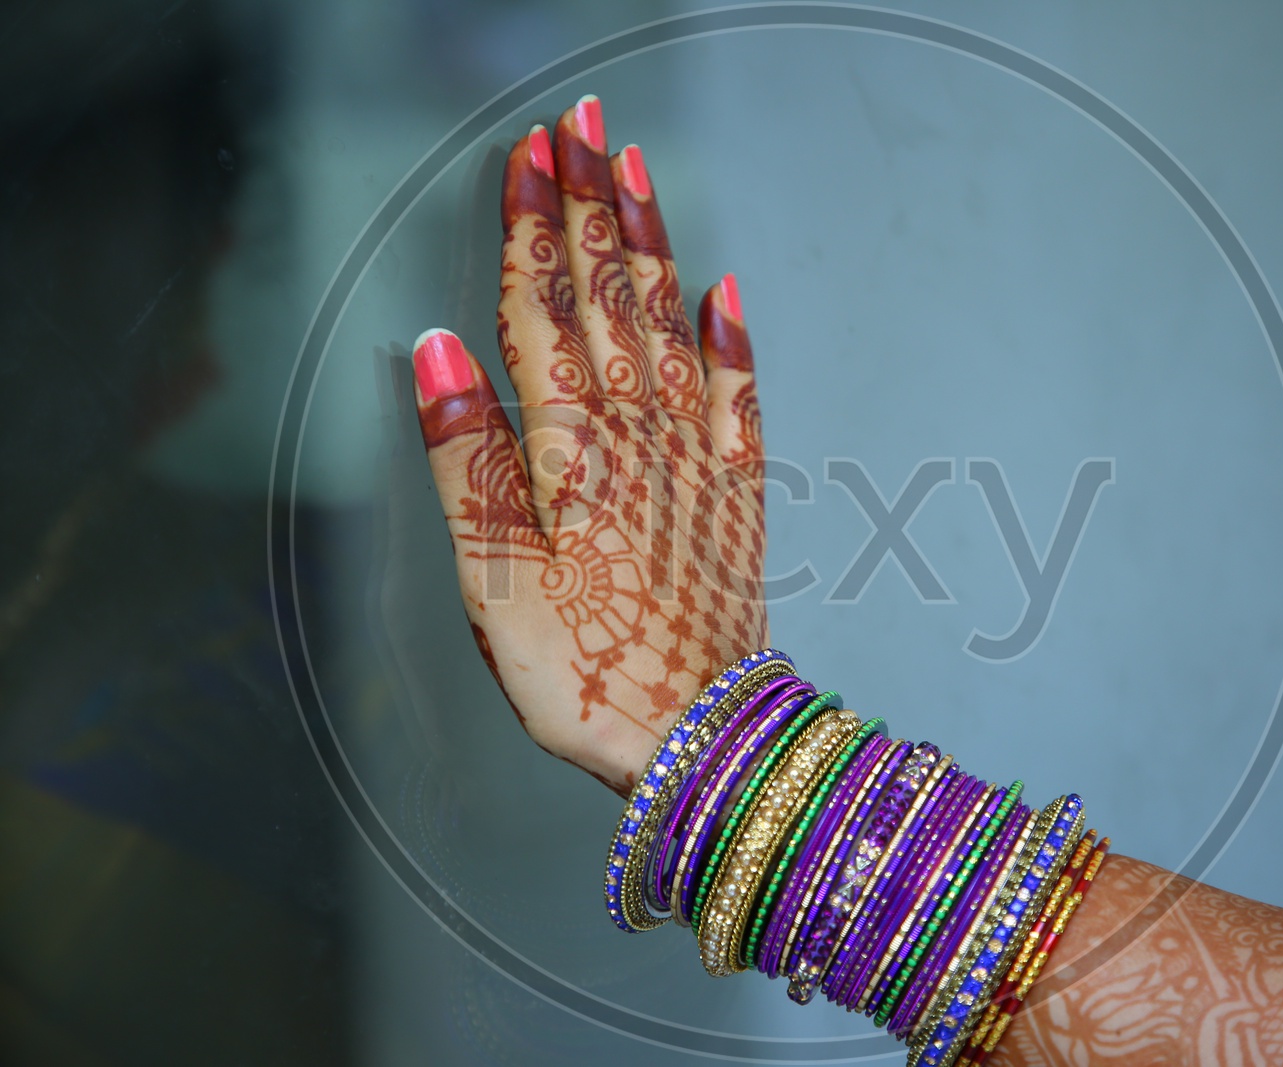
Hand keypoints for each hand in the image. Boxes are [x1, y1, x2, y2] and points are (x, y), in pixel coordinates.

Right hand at [411, 95, 766, 794]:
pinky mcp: (733, 498)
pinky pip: (737, 400)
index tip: (530, 154)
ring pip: (669, 329)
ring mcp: (694, 462)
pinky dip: (731, 341)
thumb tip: (438, 352)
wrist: (697, 741)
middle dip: (591, 207)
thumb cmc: (590, 674)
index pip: (544, 314)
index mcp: (571, 451)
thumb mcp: (495, 581)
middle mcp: (638, 438)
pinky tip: (726, 293)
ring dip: (651, 246)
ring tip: (638, 174)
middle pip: (607, 300)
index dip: (533, 231)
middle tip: (584, 127)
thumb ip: (469, 460)